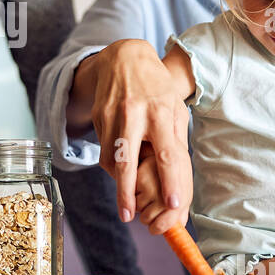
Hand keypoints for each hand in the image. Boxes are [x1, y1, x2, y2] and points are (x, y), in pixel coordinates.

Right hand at [79, 39, 191, 228]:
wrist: (124, 57)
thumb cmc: (157, 88)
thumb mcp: (175, 108)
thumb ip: (176, 140)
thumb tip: (176, 179)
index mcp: (161, 112)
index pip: (168, 154)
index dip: (171, 182)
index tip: (174, 205)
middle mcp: (134, 114)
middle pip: (128, 161)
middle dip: (126, 192)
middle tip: (129, 216)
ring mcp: (112, 115)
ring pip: (110, 159)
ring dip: (119, 181)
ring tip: (127, 195)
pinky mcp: (98, 117)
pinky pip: (104, 149)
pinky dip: (112, 163)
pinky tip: (121, 164)